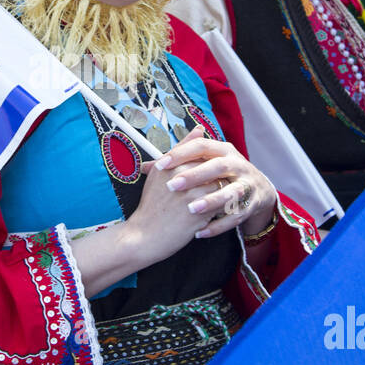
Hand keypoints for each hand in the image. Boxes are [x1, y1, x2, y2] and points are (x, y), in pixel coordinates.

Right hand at [124, 128, 224, 262]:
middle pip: (213, 170)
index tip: (203, 179)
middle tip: (209, 192)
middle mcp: (182, 177)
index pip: (203, 155)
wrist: (144, 236)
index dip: (207, 167)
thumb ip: (181, 149)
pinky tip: (213, 213)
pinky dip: (220, 209)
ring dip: (220, 194)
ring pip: (220, 187)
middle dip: (216, 180)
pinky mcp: (199, 213)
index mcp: (173, 164)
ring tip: (213, 202)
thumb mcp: (160, 173)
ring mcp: (192, 195)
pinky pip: (221, 205)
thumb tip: (200, 129)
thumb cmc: (152, 204)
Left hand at [152, 130, 276, 240]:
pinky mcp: (251, 204)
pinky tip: (200, 232)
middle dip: (195, 176)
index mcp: (223, 150)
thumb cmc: (221, 175)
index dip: (181, 153)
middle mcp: (237, 164)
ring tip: (191, 209)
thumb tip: (145, 167)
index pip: (201, 147)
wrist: (257, 189)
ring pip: (231, 193)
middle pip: (218, 166)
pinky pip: (236, 217)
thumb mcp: (203, 164)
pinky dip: (218, 226)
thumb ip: (178, 163)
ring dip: (211, 201)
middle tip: (172, 186)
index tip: (160, 164)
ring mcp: (247, 184)